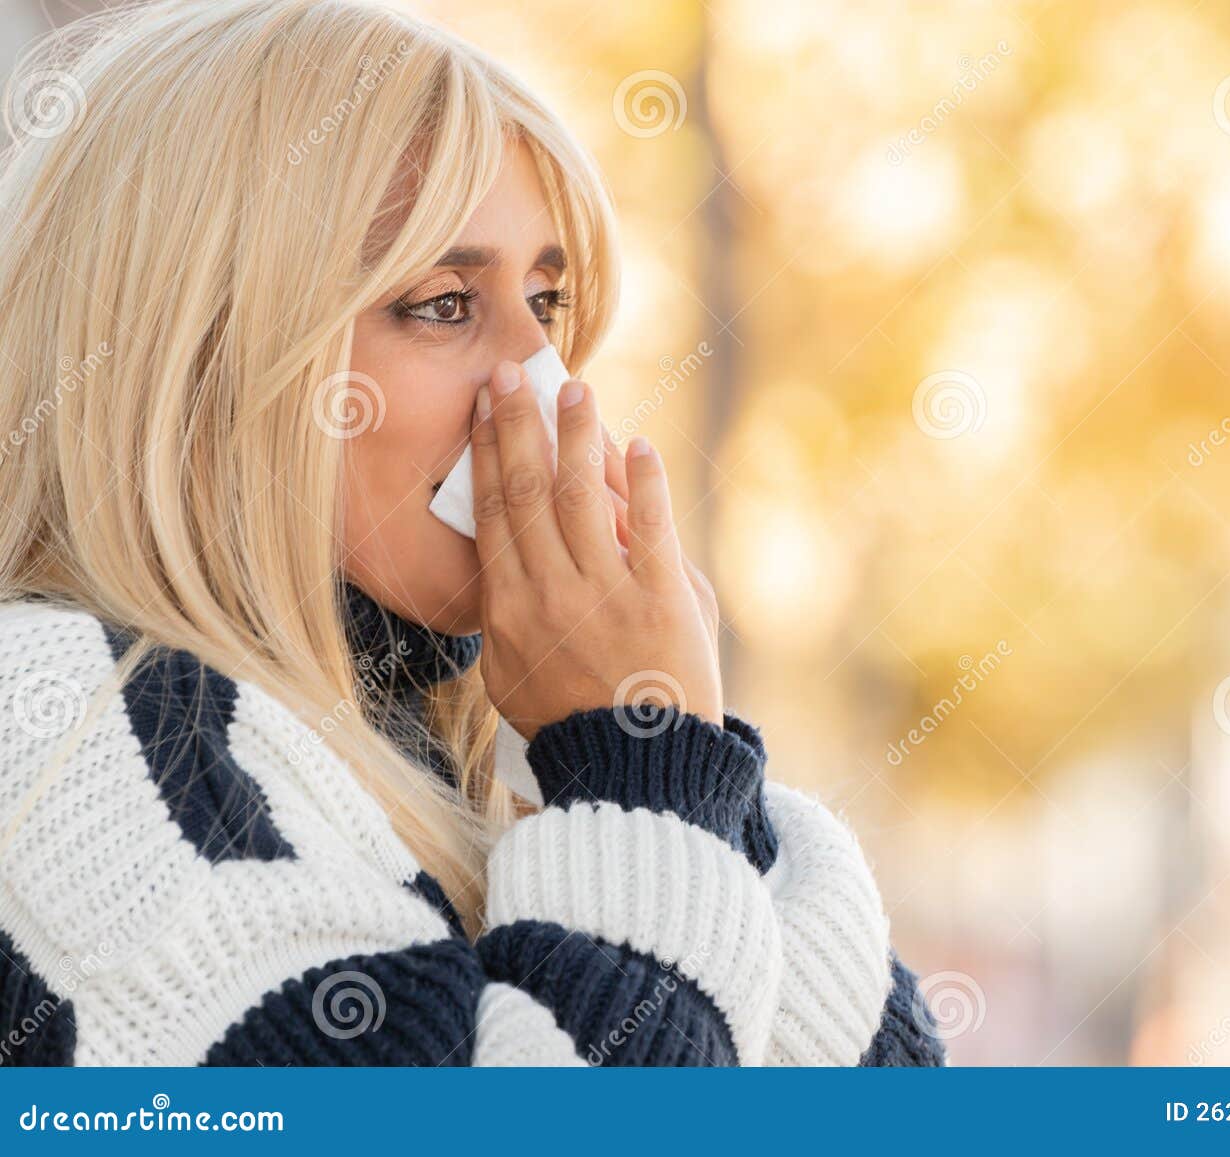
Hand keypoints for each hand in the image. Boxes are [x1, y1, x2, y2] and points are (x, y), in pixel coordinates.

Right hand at [470, 359, 722, 739]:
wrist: (637, 768)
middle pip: (524, 491)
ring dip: (577, 437)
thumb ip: (508, 613)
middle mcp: (551, 592)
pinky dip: (645, 483)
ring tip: (574, 391)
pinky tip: (640, 444)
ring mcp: (606, 593)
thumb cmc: (572, 722)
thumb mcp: (512, 675)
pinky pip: (651, 528)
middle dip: (516, 425)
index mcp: (509, 608)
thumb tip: (506, 560)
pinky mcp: (663, 598)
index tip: (482, 408)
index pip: (491, 513)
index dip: (484, 453)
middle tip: (510, 374)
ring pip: (581, 497)